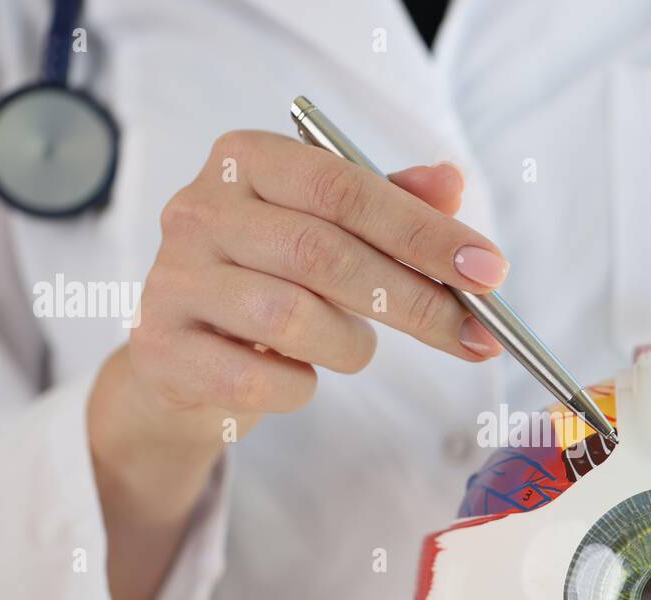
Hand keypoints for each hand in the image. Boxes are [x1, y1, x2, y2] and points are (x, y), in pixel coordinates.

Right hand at [124, 129, 506, 447]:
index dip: (424, 233)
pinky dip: (299, 388)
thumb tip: (451, 183)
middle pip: (324, 254)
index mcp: (245, 160)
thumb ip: (390, 203)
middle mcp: (198, 210)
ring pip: (292, 318)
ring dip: (350, 346)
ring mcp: (172, 280)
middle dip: (416, 301)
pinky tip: (299, 376)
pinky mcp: (160, 349)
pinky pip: (259, 380)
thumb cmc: (272, 277)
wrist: (185, 354)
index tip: (490, 272)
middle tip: (474, 335)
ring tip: (353, 348)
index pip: (344, 187)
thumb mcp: (330, 229)